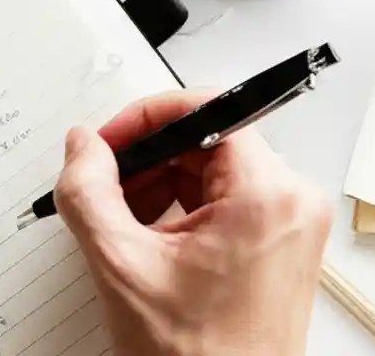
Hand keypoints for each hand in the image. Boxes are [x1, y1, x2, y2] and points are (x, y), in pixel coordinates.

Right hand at [54, 91, 332, 355]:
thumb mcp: (121, 264)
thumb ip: (89, 191)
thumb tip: (83, 146)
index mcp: (267, 196)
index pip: (205, 110)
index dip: (145, 118)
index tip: (108, 142)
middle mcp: (292, 203)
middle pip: (206, 142)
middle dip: (146, 161)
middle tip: (103, 188)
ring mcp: (290, 225)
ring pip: (212, 172)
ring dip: (159, 187)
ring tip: (122, 226)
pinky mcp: (280, 246)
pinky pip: (225, 202)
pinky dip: (181, 211)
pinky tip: (148, 242)